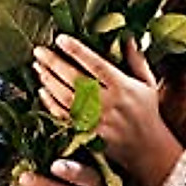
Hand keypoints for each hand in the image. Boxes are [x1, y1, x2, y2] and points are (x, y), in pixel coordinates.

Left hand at [33, 34, 183, 185]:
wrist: (147, 149)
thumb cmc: (146, 111)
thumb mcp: (147, 82)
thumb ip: (136, 59)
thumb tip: (126, 36)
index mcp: (123, 87)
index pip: (96, 65)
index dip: (77, 51)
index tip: (60, 38)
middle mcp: (108, 103)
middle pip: (76, 80)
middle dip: (55, 64)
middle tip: (39, 51)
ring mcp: (96, 120)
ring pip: (66, 99)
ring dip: (49, 81)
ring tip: (38, 66)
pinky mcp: (87, 134)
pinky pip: (64, 118)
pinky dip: (51, 104)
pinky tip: (41, 90)